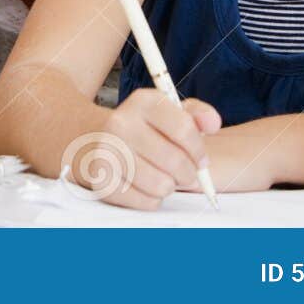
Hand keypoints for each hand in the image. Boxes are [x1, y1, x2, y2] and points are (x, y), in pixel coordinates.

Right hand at [72, 88, 221, 210]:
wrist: (89, 138)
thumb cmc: (139, 127)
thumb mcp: (165, 111)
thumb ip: (195, 114)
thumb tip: (213, 124)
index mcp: (143, 101)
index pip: (185, 130)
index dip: (199, 151)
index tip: (200, 159)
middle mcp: (121, 123)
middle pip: (176, 162)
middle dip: (188, 173)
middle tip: (184, 172)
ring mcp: (108, 152)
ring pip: (163, 186)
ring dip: (170, 186)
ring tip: (163, 177)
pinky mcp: (101, 180)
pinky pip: (146, 202)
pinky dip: (152, 199)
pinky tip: (145, 185)